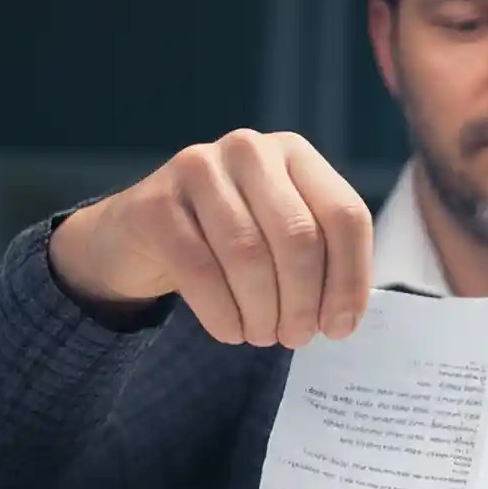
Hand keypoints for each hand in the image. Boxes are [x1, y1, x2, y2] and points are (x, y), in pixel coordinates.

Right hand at [50, 129, 372, 347]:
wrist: (138, 237)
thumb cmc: (226, 242)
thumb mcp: (280, 238)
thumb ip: (320, 263)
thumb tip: (343, 319)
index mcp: (295, 153)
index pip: (344, 215)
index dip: (350, 278)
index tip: (340, 326)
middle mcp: (250, 150)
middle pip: (299, 237)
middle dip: (303, 301)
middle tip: (297, 338)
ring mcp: (198, 169)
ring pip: (250, 255)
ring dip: (263, 312)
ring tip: (263, 336)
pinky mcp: (154, 203)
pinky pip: (200, 270)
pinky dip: (223, 314)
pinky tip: (231, 331)